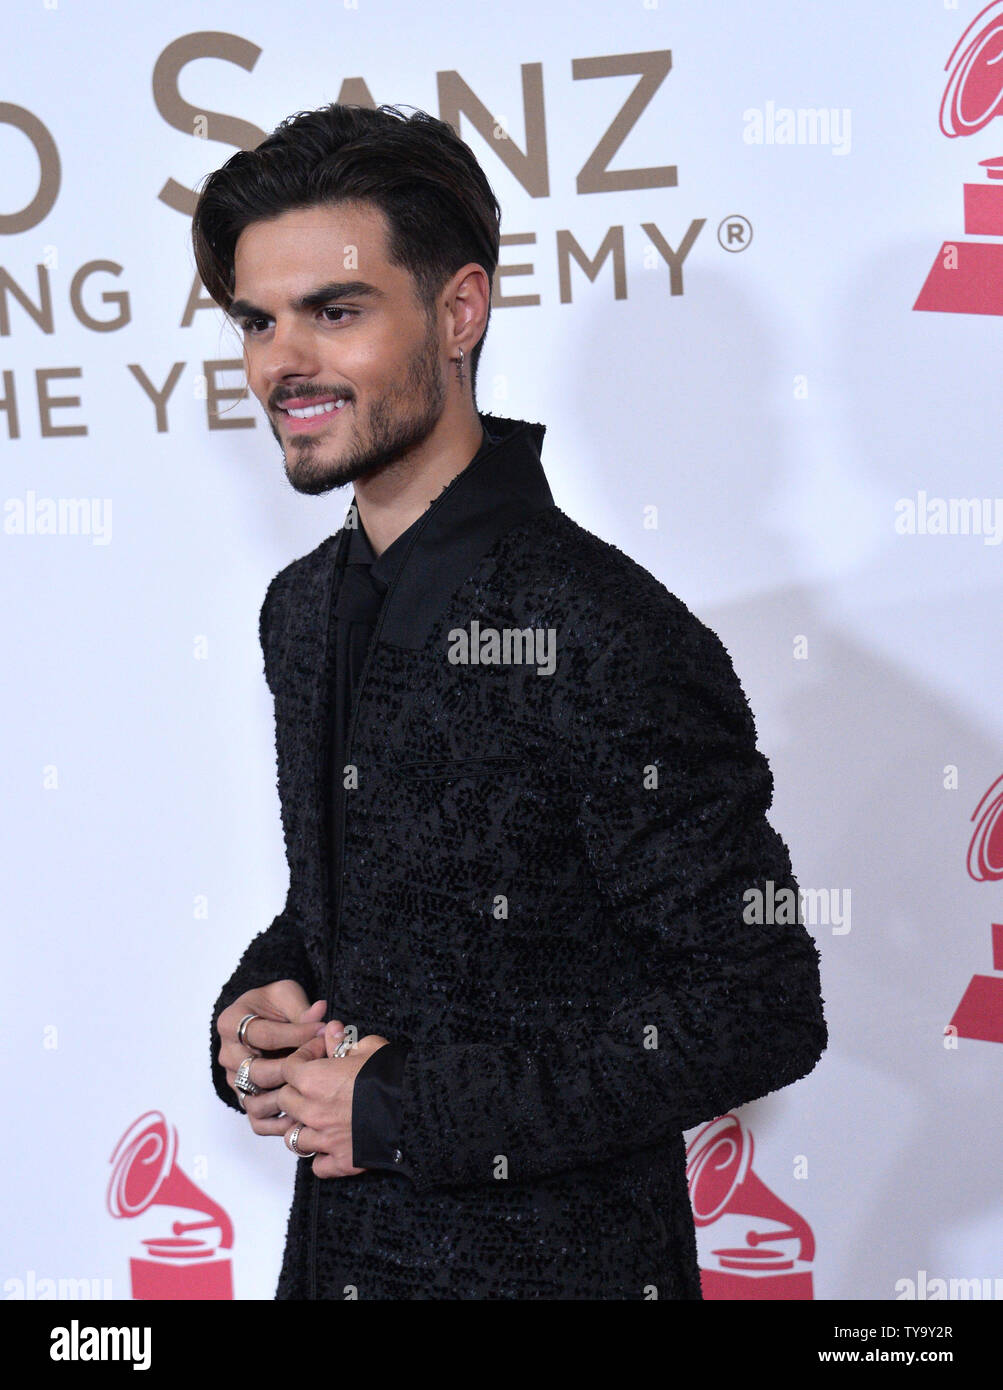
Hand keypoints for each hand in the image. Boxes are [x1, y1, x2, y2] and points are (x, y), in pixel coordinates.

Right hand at [216, 980, 328, 1135]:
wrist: (263, 1017)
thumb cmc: (273, 1005)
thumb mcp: (286, 995)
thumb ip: (300, 1008)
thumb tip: (319, 1013)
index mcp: (231, 1023)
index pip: (262, 1035)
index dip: (296, 1033)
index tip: (322, 1031)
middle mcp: (227, 1054)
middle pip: (255, 1072)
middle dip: (291, 1069)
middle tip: (318, 1063)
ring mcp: (234, 1080)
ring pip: (254, 1100)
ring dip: (285, 1098)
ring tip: (311, 1091)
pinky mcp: (244, 1099)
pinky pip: (257, 1121)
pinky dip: (279, 1123)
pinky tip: (303, 1113)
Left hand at [275, 1029, 390, 1177]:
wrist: (417, 1108)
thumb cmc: (393, 1075)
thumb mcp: (369, 1047)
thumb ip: (343, 1040)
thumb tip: (332, 1030)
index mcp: (314, 1080)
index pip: (288, 1067)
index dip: (302, 1057)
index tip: (318, 1053)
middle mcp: (313, 1111)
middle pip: (284, 1102)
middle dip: (295, 1091)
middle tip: (314, 1085)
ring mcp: (325, 1139)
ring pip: (293, 1138)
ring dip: (302, 1127)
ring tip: (317, 1120)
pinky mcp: (342, 1161)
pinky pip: (318, 1165)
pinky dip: (321, 1158)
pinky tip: (332, 1146)